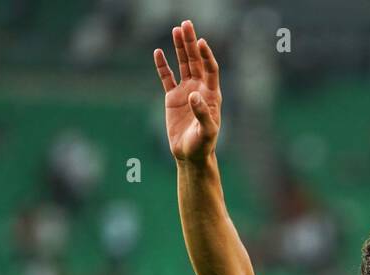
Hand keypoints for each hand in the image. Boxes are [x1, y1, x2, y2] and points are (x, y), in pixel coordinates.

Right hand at [154, 20, 220, 162]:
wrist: (190, 155)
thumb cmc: (203, 145)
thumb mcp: (206, 132)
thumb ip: (202, 114)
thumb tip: (195, 96)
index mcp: (212, 95)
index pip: (210, 70)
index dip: (206, 56)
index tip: (201, 42)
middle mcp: (200, 89)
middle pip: (195, 61)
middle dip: (191, 43)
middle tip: (186, 24)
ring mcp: (186, 91)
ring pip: (182, 64)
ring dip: (179, 47)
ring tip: (176, 29)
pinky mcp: (172, 97)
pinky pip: (166, 77)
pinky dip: (162, 65)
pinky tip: (158, 52)